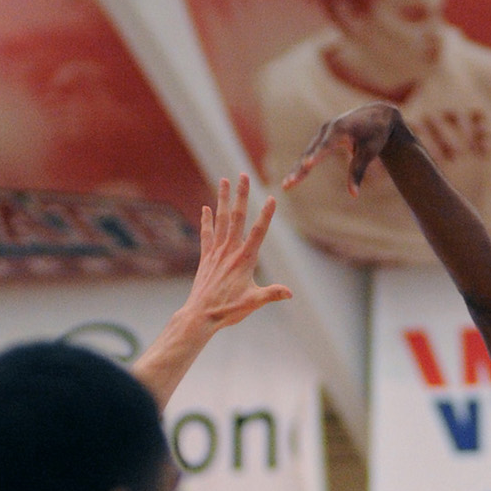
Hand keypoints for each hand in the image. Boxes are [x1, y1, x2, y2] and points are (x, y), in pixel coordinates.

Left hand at [184, 174, 291, 331]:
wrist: (200, 315)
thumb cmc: (228, 310)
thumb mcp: (254, 302)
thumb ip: (272, 294)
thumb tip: (291, 293)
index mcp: (244, 259)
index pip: (258, 232)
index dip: (266, 215)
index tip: (271, 198)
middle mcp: (229, 251)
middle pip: (236, 217)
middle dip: (241, 195)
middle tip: (243, 175)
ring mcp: (216, 252)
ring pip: (220, 220)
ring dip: (223, 199)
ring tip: (224, 180)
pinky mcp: (206, 257)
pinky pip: (207, 234)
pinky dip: (207, 220)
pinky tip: (206, 207)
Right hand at [282, 102, 401, 195]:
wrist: (376, 114)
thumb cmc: (375, 133)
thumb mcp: (370, 152)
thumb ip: (358, 172)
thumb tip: (354, 195)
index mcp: (341, 129)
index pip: (327, 145)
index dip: (317, 155)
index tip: (307, 164)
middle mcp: (328, 128)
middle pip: (311, 151)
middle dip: (300, 168)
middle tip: (289, 183)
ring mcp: (323, 132)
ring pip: (307, 153)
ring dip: (297, 169)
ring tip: (286, 185)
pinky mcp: (322, 137)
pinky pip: (310, 152)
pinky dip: (302, 165)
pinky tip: (294, 178)